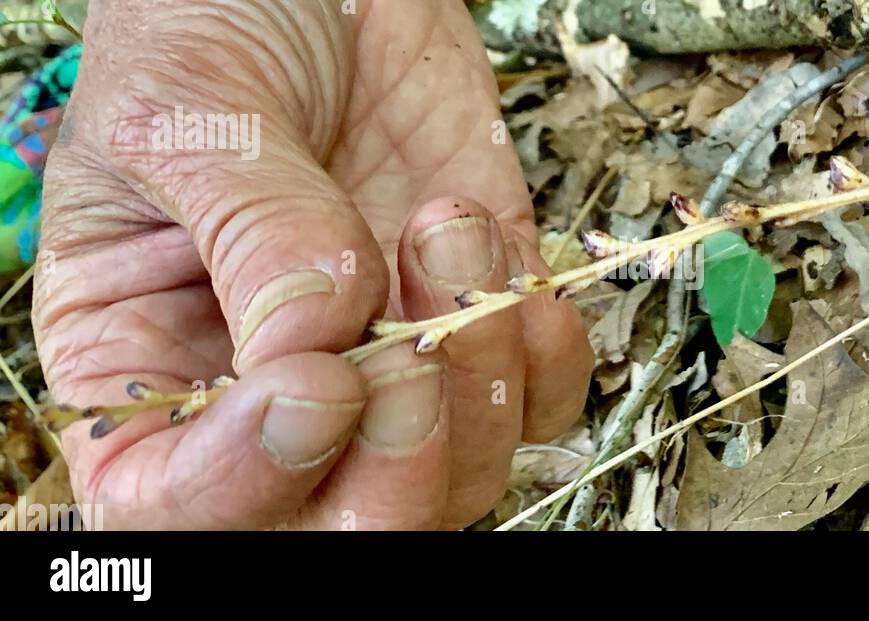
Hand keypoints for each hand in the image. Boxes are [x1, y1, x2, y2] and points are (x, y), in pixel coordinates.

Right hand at [33, 0, 592, 528]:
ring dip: (475, 367)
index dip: (249, 480)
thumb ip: (249, 232)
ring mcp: (389, 360)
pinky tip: (501, 256)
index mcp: (149, 362)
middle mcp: (272, 385)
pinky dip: (546, 346)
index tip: (316, 386)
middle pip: (347, 524)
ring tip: (439, 225)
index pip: (173, 503)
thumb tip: (316, 343)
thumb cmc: (214, 24)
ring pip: (462, 472)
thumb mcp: (189, 112)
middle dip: (397, 461)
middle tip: (405, 351)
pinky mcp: (477, 318)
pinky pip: (543, 400)